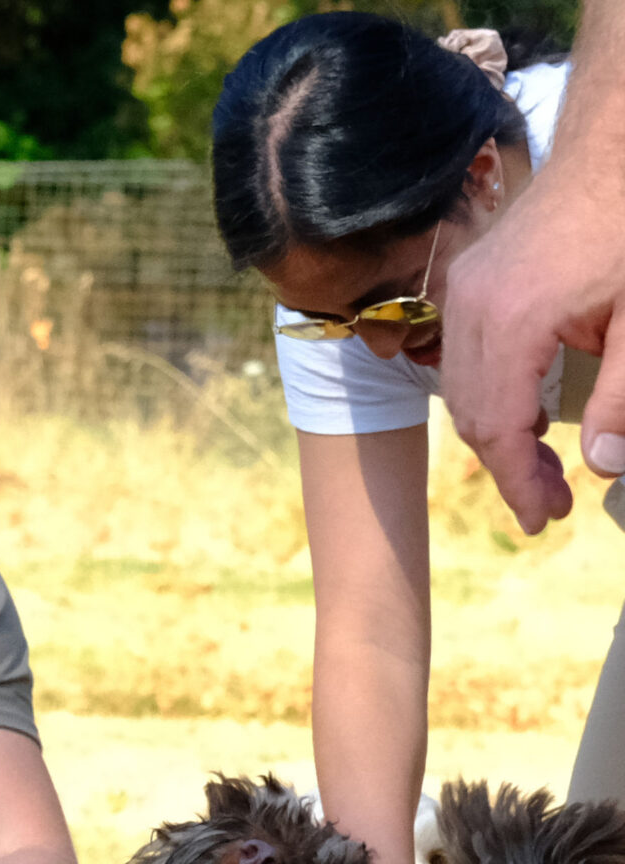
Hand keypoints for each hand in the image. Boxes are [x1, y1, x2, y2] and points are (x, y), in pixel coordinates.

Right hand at [441, 160, 624, 532]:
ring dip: (495, 432)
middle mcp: (472, 306)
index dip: (518, 481)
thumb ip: (624, 398)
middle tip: (549, 500)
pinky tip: (525, 410)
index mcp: (512, 318)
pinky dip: (488, 394)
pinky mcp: (472, 279)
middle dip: (505, 465)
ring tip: (539, 462)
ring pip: (459, 389)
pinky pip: (463, 356)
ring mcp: (466, 289)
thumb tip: (604, 466)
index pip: (497, 426)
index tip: (545, 517)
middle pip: (468, 413)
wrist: (617, 143)